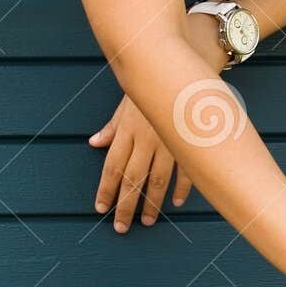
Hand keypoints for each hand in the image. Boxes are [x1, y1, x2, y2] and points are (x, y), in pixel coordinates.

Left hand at [88, 11, 229, 230]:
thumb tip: (95, 143)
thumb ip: (113, 125)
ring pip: (157, 179)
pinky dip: (181, 187)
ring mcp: (169, 140)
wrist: (190, 59)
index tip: (101, 208)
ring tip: (147, 221)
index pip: (112, 165)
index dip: (105, 189)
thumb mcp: (128, 100)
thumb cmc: (156, 79)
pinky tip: (175, 202)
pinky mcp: (190, 138)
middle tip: (121, 227)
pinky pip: (185, 169)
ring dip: (151, 203)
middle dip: (126, 205)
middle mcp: (146, 137)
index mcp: (128, 128)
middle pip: (133, 178)